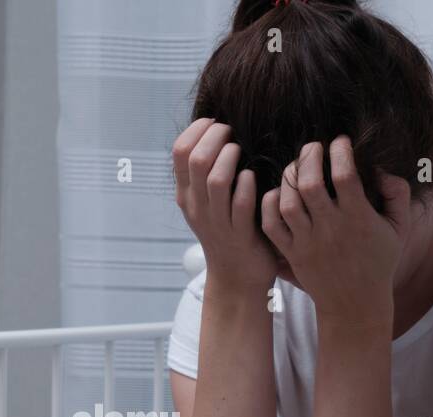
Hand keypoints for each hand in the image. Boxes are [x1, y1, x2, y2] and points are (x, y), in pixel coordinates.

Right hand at [173, 119, 277, 295]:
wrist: (237, 277)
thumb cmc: (227, 230)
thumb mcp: (205, 202)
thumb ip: (204, 171)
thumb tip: (213, 128)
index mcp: (186, 195)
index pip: (179, 151)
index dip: (197, 129)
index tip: (216, 123)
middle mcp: (198, 207)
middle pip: (196, 160)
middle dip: (217, 136)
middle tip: (232, 132)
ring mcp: (218, 222)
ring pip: (217, 180)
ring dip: (231, 157)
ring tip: (240, 150)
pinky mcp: (240, 234)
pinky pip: (242, 203)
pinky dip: (248, 184)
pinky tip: (253, 177)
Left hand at [261, 137, 410, 332]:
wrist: (354, 305)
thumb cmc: (378, 263)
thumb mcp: (398, 229)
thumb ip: (397, 194)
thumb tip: (381, 168)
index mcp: (358, 218)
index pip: (344, 174)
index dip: (340, 150)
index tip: (340, 142)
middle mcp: (330, 228)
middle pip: (309, 183)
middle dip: (309, 156)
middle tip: (313, 147)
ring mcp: (307, 242)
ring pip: (287, 201)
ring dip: (288, 176)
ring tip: (297, 166)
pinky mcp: (291, 253)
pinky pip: (271, 224)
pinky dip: (269, 204)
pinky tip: (279, 193)